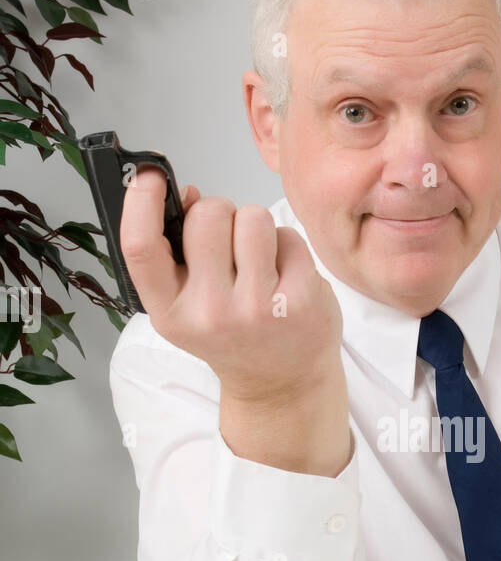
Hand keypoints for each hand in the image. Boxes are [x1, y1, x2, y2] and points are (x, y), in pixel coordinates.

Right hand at [118, 167, 344, 403]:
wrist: (281, 383)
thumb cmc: (232, 335)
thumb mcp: (188, 305)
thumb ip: (177, 253)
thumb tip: (187, 193)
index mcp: (169, 313)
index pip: (140, 246)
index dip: (140, 201)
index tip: (151, 176)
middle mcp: (210, 314)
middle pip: (207, 215)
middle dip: (218, 212)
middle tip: (226, 240)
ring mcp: (257, 308)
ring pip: (252, 217)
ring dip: (254, 226)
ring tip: (256, 259)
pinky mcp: (299, 301)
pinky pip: (288, 237)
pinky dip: (286, 247)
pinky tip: (283, 275)